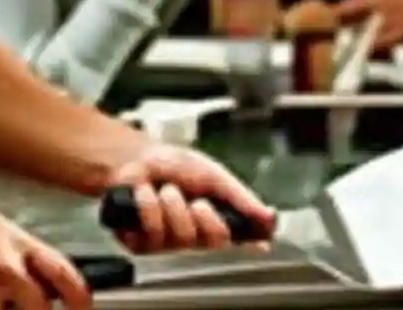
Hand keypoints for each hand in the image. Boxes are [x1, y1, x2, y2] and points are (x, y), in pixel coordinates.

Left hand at [108, 143, 275, 253]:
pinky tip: (145, 196)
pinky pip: (152, 236)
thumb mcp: (213, 175)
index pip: (241, 237)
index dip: (252, 240)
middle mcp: (196, 234)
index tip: (260, 238)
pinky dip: (149, 210)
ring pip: (182, 239)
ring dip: (173, 207)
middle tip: (196, 201)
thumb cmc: (173, 165)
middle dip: (205, 217)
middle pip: (215, 241)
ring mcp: (169, 243)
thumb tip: (269, 216)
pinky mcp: (142, 244)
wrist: (134, 158)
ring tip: (165, 190)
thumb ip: (240, 197)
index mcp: (216, 218)